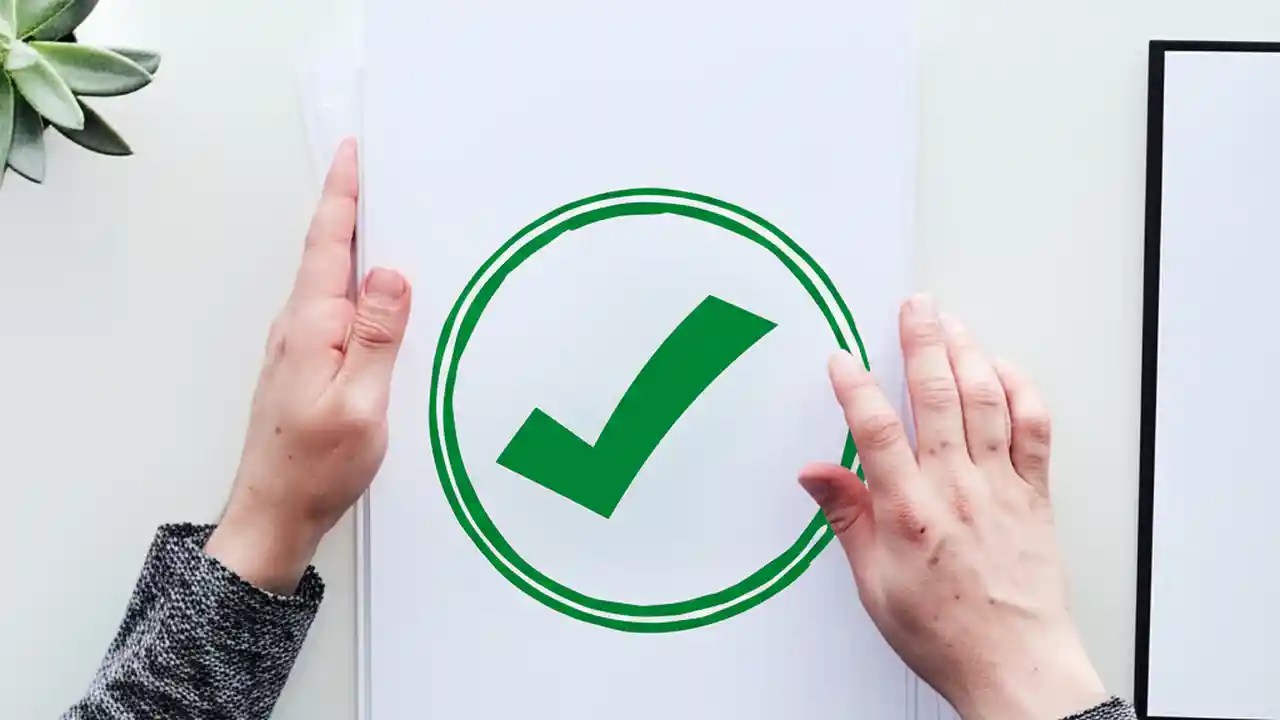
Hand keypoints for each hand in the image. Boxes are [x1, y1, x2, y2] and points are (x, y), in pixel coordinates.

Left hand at [204, 139, 411, 593]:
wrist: (274, 515)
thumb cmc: (315, 468)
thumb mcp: (361, 402)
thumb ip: (377, 336)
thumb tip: (390, 273)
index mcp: (311, 326)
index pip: (329, 243)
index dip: (343, 194)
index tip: (353, 152)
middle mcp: (299, 326)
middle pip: (330, 252)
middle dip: (354, 207)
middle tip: (379, 169)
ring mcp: (301, 346)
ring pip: (335, 281)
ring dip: (358, 246)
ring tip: (388, 217)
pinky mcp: (309, 365)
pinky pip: (339, 310)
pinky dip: (360, 287)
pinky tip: (380, 293)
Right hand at [799, 296, 1104, 719]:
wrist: (1016, 666)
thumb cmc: (946, 634)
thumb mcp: (875, 584)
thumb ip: (848, 519)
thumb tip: (816, 474)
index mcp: (911, 512)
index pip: (876, 430)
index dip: (856, 387)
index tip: (842, 360)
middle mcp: (958, 489)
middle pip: (938, 396)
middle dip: (922, 341)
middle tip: (914, 306)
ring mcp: (1001, 486)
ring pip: (987, 400)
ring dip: (968, 352)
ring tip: (952, 323)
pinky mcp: (1035, 493)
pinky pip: (1035, 427)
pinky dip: (1022, 390)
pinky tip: (1005, 370)